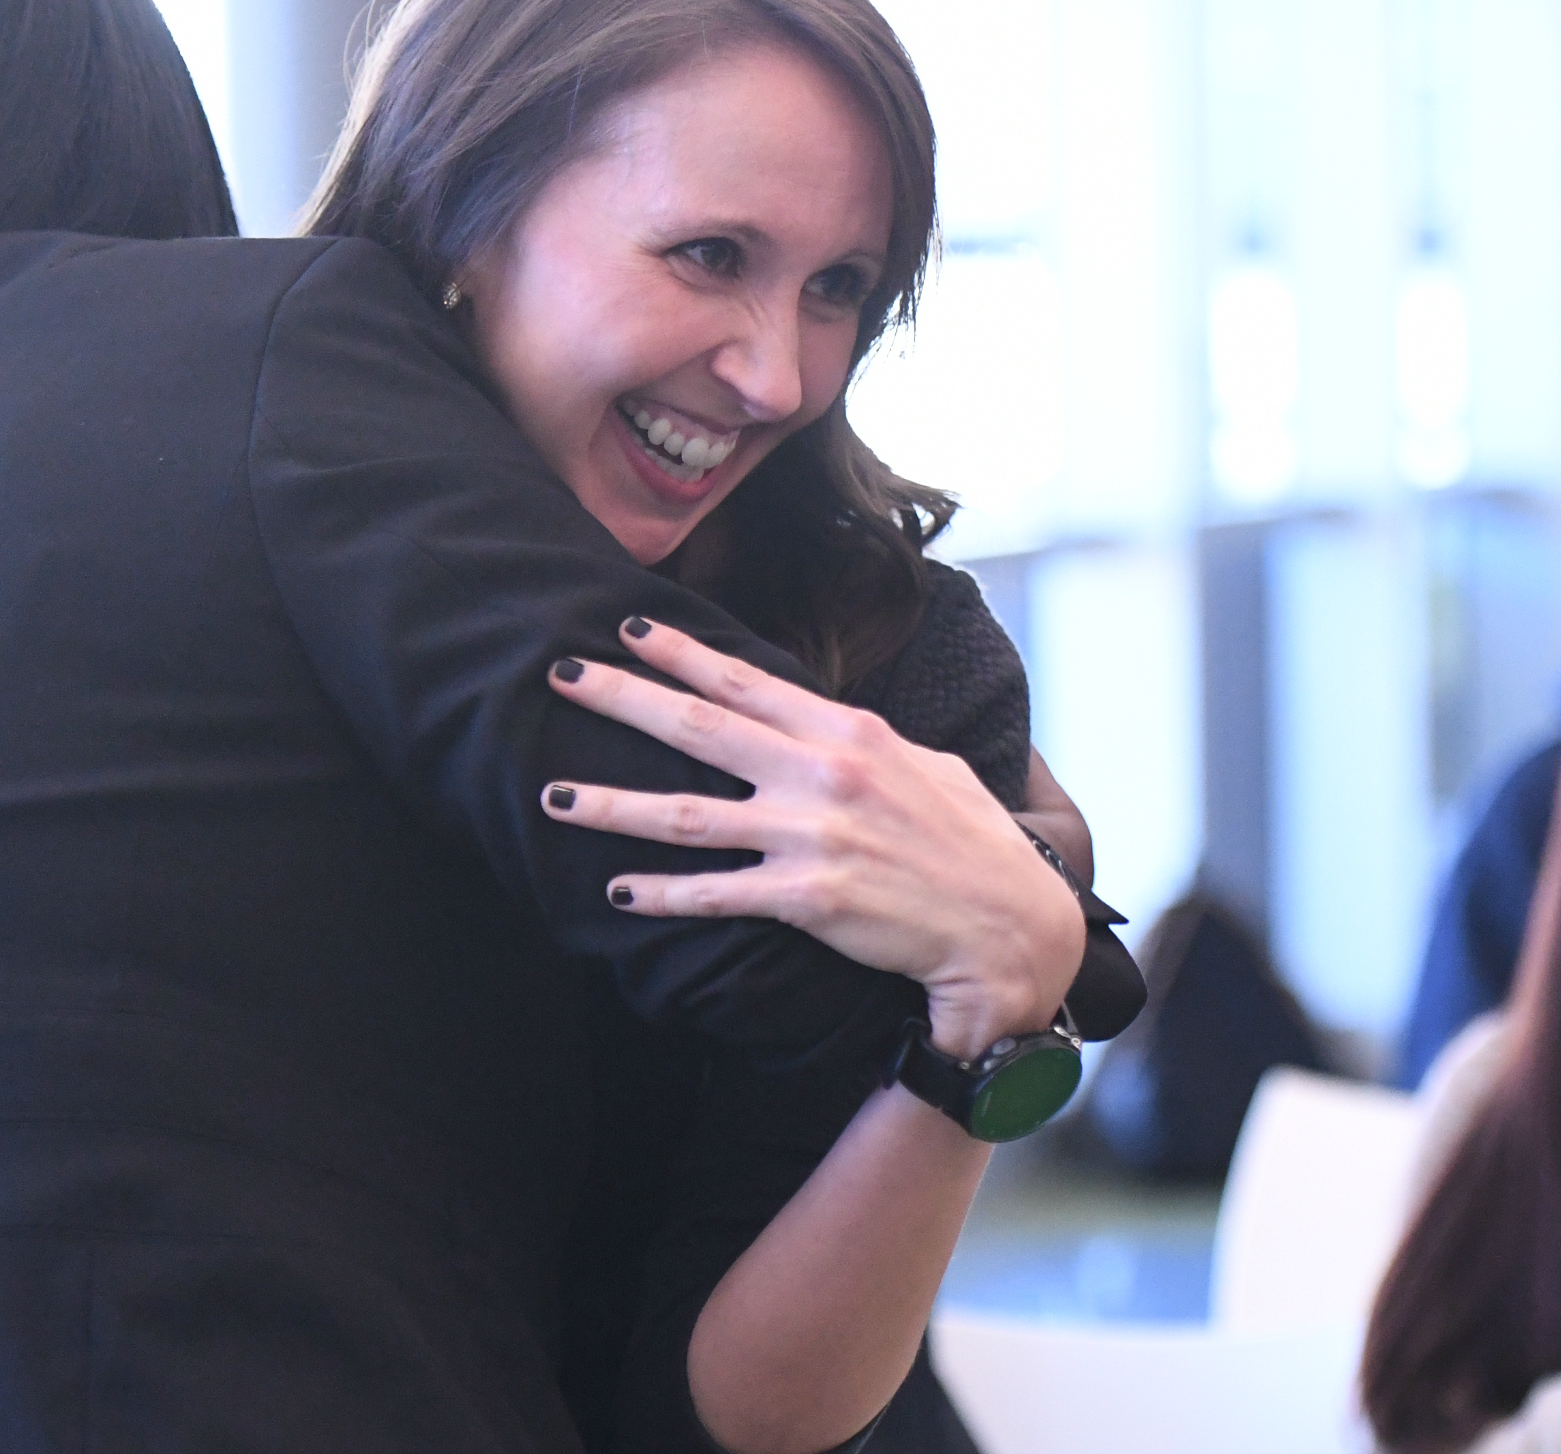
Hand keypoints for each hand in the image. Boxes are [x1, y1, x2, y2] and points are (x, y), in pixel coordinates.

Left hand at [539, 619, 1085, 1059]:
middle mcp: (822, 773)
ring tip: (553, 795)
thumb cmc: (976, 846)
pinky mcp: (805, 899)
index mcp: (850, 733)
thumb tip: (836, 730)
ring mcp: (809, 836)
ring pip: (685, 815)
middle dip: (622, 697)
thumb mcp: (929, 768)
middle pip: (699, 727)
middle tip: (562, 677)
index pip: (747, 681)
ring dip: (611, 804)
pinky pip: (714, 893)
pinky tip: (616, 891)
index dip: (682, 654)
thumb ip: (871, 746)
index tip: (628, 631)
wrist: (1007, 927)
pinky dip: (660, 893)